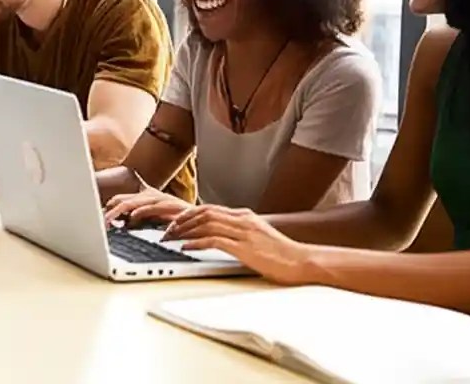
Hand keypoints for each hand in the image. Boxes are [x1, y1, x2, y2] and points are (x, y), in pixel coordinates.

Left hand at [103, 188, 191, 227]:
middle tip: (97, 222)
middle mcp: (151, 196)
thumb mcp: (154, 220)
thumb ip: (139, 219)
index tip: (96, 220)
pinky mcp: (171, 206)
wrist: (204, 222)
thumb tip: (121, 224)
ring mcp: (160, 199)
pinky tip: (131, 219)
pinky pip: (152, 207)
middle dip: (108, 211)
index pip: (120, 200)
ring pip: (133, 202)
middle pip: (122, 200)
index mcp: (146, 197)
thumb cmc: (180, 223)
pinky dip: (140, 212)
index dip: (108, 209)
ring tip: (107, 220)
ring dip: (118, 212)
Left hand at [165, 204, 316, 284]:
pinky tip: (186, 247)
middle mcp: (242, 219)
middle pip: (204, 212)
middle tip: (167, 228)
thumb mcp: (257, 236)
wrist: (302, 261)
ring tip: (171, 238)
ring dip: (185, 231)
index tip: (175, 221)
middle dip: (182, 220)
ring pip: (206, 223)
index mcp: (244, 215)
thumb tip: (220, 235)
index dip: (189, 213)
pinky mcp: (244, 247)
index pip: (210, 208)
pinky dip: (196, 242)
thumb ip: (239, 232)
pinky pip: (214, 240)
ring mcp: (243, 232)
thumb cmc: (282, 254)